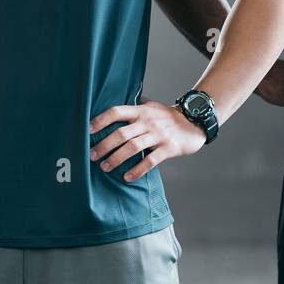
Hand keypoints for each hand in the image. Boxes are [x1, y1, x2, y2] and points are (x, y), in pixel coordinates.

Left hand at [89, 101, 205, 182]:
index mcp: (141, 110)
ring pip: (133, 147)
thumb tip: (111, 109)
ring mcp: (159, 135)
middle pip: (121, 133)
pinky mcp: (168, 148)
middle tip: (91, 156)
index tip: (88, 130)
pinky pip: (150, 160)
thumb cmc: (167, 116)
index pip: (117, 112)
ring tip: (105, 167)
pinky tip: (127, 177)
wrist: (194, 123)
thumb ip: (134, 107)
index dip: (101, 120)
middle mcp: (148, 121)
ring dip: (116, 158)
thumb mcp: (151, 106)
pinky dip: (137, 170)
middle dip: (104, 145)